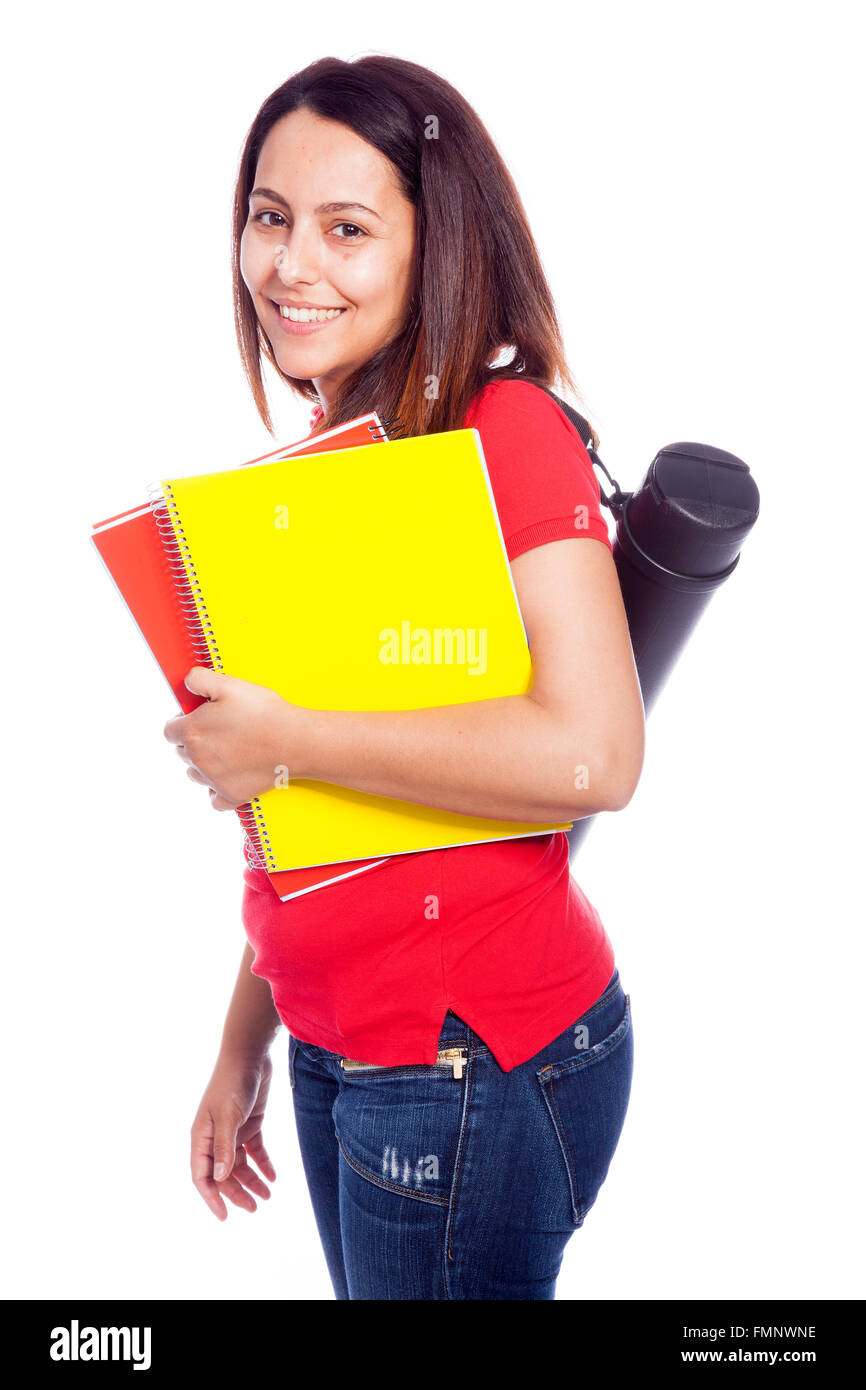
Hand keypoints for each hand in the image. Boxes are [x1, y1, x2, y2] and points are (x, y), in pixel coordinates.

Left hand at [163, 667, 309, 808]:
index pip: (170, 731)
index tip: (198, 718)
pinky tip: (229, 777)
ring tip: (228, 752)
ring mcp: (213, 780)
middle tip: (219, 731)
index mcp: (192, 731)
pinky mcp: (230, 795)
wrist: (294, 741)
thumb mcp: (228, 684)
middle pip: (182, 752)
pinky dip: (218, 790)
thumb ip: (198, 679)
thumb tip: (186, 683)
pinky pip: (214, 799)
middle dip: (194, 741)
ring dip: (204, 764)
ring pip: (195, 774)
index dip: (182, 722)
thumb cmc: (264, 712)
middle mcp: (197, 759)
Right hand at [191, 1052, 275, 1219]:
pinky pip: (254, 1150)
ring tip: (267, 1196)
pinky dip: (263, 1164)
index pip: (202, 1176)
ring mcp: (232, 1130)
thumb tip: (219, 1178)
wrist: (249, 1054)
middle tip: (255, 1208)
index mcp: (201, 1136)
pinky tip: (273, 1176)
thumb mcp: (228, 1116)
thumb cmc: (233, 1082)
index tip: (225, 1216)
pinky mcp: (249, 1123)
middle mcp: (214, 1136)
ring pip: (240, 1164)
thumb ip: (224, 1147)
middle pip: (223, 1174)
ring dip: (252, 1180)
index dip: (212, 1197)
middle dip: (237, 1192)